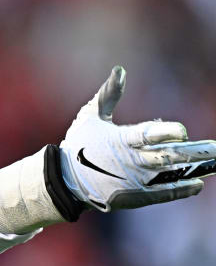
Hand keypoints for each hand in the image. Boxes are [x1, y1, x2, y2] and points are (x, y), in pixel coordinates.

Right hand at [59, 66, 215, 210]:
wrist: (64, 181)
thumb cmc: (79, 144)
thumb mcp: (90, 116)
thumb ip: (108, 94)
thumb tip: (120, 69)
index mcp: (119, 140)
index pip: (146, 135)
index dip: (166, 133)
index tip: (182, 131)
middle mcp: (129, 161)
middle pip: (166, 157)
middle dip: (193, 153)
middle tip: (215, 148)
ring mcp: (133, 181)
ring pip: (170, 174)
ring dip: (194, 169)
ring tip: (214, 163)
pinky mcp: (134, 196)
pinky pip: (163, 193)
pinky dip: (182, 189)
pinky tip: (198, 183)